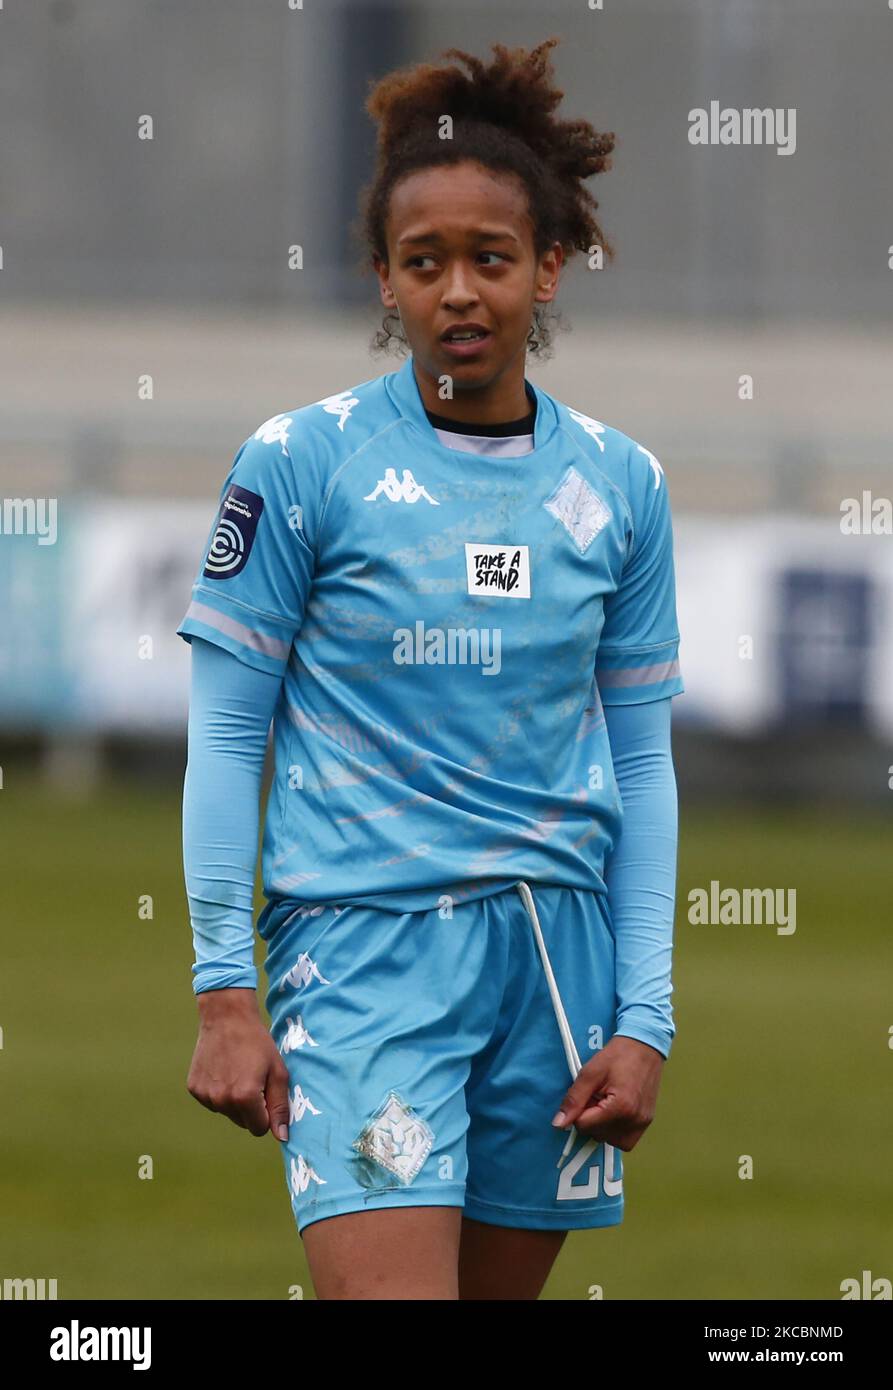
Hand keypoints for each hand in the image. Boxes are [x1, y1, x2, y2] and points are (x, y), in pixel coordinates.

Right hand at [187, 988, 290, 1141]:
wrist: (227, 1017)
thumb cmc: (257, 1043)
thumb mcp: (277, 1072)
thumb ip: (280, 1106)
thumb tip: (282, 1137)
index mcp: (245, 1098)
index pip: (259, 1129)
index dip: (266, 1113)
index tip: (266, 1093)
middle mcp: (222, 1100)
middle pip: (243, 1123)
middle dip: (251, 1108)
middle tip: (253, 1079)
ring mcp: (205, 1095)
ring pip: (227, 1113)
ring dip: (234, 1100)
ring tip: (238, 1072)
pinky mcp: (194, 1088)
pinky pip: (212, 1102)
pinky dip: (219, 1092)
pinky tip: (223, 1070)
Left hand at [551, 1035, 663, 1151]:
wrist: (644, 1046)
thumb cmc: (617, 1056)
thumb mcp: (590, 1073)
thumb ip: (574, 1099)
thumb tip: (558, 1124)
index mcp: (620, 1108)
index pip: (584, 1126)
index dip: (579, 1110)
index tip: (587, 1095)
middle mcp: (633, 1121)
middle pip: (597, 1136)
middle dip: (591, 1119)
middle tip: (597, 1096)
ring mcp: (642, 1124)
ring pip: (610, 1141)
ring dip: (602, 1128)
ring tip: (606, 1104)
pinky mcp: (646, 1123)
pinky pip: (625, 1140)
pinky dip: (615, 1131)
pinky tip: (614, 1113)